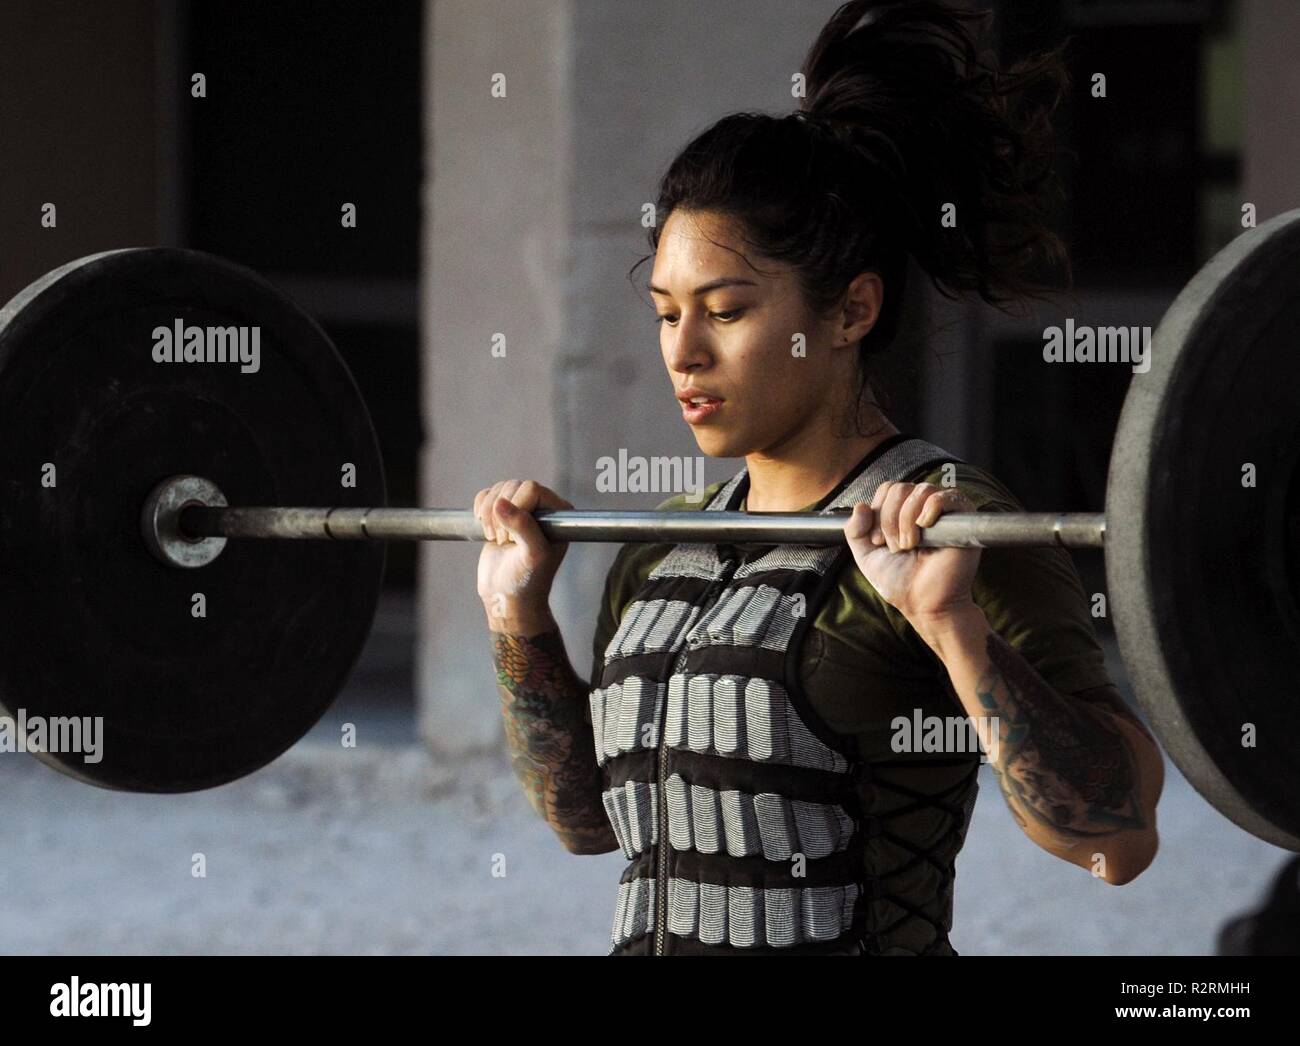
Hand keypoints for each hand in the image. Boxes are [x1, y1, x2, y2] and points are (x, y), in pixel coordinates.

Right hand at [473, 479, 572, 625]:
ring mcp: (521, 508)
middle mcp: (542, 506)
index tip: (511, 536)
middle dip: (500, 514)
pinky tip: (486, 531)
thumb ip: (522, 528)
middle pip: (512, 486)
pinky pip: (486, 495)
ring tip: (495, 539)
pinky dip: (480, 510)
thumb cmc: (528, 580)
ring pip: (498, 489)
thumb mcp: (532, 555)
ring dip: (488, 514)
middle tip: (503, 541)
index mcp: (558, 512)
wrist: (506, 596)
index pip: (532, 488)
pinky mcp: (501, 513)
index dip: (516, 507)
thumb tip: (500, 503)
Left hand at [843, 481, 980, 631]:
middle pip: (900, 488)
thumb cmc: (900, 581)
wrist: (925, 604)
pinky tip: (925, 527)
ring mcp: (945, 513)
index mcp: (903, 513)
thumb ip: (854, 531)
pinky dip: (930, 508)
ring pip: (920, 491)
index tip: (878, 542)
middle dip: (890, 519)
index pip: (888, 489)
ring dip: (907, 520)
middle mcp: (924, 508)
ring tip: (910, 545)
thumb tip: (860, 505)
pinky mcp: (963, 519)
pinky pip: (946, 496)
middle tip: (897, 548)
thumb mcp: (866, 556)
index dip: (877, 512)